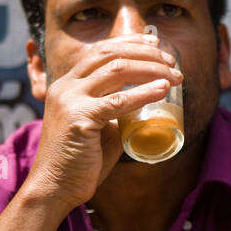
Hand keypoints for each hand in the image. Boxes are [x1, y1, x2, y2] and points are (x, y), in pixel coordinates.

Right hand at [24, 32, 183, 211]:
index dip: (129, 42)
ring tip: (176, 75)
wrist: (54, 188)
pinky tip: (164, 89)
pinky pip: (119, 101)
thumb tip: (144, 105)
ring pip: (117, 69)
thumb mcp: (97, 127)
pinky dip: (145, 92)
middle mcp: (66, 86)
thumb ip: (115, 113)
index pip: (100, 50)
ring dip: (152, 68)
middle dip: (146, 53)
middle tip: (173, 60)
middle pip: (110, 54)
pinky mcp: (80, 118)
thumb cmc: (78, 162)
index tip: (155, 43)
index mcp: (66, 84)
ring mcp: (70, 99)